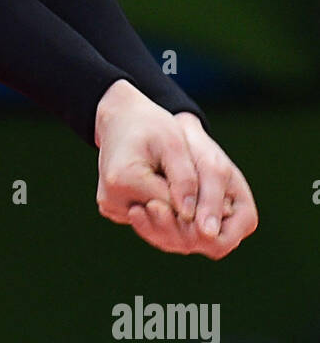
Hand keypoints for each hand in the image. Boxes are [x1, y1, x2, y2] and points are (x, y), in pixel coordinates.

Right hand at [93, 82, 257, 256]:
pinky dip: (168, 210)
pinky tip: (181, 197)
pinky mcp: (115, 210)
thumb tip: (194, 217)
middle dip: (194, 213)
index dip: (203, 207)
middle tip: (225, 206)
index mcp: (124, 180)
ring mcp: (112, 207)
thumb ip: (184, 180)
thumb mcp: (173, 144)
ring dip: (181, 213)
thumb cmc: (150, 125)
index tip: (230, 204)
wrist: (121, 120)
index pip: (174, 206)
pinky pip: (150, 218)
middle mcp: (113, 199)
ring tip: (202, 197)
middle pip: (166, 218)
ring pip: (159, 222)